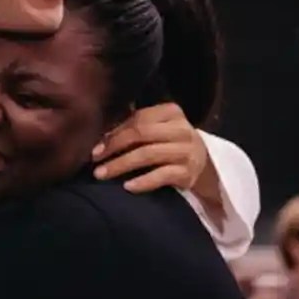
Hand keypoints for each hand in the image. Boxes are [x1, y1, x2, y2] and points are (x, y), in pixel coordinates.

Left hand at [91, 103, 210, 193]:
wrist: (202, 163)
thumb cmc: (169, 142)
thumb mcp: (156, 129)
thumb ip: (133, 128)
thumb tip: (101, 140)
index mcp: (171, 112)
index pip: (138, 119)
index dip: (114, 134)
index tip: (96, 148)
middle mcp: (182, 129)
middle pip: (141, 134)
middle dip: (114, 147)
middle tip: (95, 161)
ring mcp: (187, 151)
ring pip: (148, 155)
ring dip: (121, 165)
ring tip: (102, 174)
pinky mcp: (188, 172)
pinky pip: (162, 176)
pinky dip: (143, 181)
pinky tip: (127, 186)